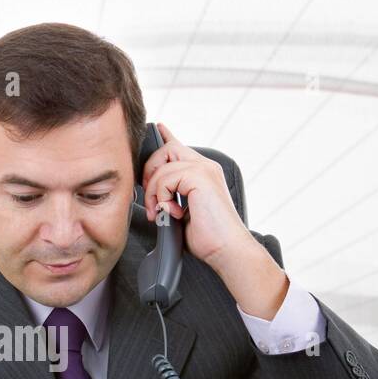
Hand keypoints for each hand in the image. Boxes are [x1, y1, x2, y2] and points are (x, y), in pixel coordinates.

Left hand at [140, 122, 287, 318]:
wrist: (227, 250)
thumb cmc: (208, 238)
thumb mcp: (183, 213)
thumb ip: (171, 197)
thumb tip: (155, 197)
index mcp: (203, 173)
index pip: (179, 147)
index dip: (165, 137)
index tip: (158, 128)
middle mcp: (205, 166)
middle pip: (166, 149)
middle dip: (150, 172)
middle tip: (152, 201)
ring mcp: (203, 169)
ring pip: (162, 166)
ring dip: (154, 193)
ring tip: (161, 213)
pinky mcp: (200, 177)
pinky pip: (165, 178)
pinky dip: (162, 197)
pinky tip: (173, 213)